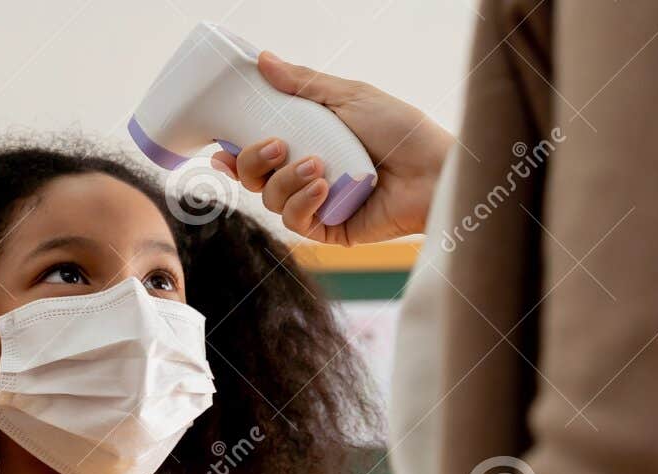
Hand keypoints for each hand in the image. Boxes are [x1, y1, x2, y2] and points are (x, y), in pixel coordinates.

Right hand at [211, 52, 453, 245]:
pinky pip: (295, 222)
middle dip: (255, 163)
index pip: (259, 154)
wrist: (434, 169)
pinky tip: (324, 189)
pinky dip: (302, 203)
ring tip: (317, 166)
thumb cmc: (401, 130)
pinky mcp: (330, 230)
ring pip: (271, 200)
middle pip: (255, 179)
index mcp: (308, 144)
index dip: (236, 154)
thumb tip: (263, 60)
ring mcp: (317, 205)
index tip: (223, 148)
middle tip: (278, 146)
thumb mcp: (349, 97)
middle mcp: (308, 177)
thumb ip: (303, 84)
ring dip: (286, 182)